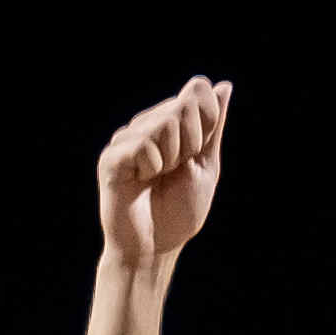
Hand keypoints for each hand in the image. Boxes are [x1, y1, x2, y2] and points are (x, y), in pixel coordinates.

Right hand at [96, 75, 230, 265]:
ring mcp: (126, 139)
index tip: (197, 154)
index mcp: (171, 124)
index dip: (207, 122)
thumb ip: (213, 127)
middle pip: (182, 106)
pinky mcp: (112, 156)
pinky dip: (152, 168)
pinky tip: (141, 181)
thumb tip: (223, 86)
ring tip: (157, 179)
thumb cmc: (179, 212)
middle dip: (191, 145)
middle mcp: (146, 124)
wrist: (155, 248)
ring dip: (171, 159)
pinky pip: (143, 144)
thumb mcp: (206, 165)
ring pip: (163, 124)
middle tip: (174, 172)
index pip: (198, 90)